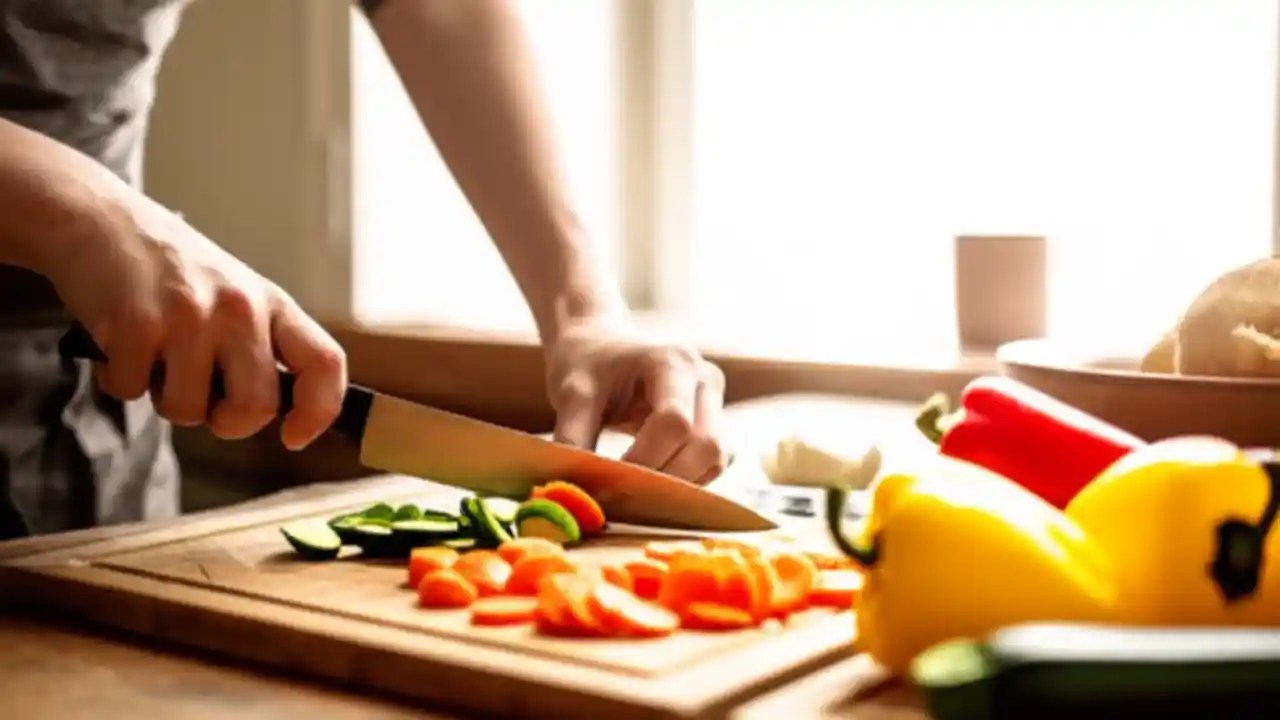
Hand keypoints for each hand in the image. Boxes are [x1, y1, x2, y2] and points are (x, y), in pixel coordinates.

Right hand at [41, 198, 345, 449]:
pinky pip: (132, 391)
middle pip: (257, 407)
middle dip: (228, 424)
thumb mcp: (236, 294)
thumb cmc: (172, 270)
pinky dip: (119, 381)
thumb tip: (274, 413)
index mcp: (272, 305)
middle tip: (205, 404)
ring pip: (188, 411)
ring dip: (165, 400)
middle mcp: (240, 308)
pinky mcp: (136, 324)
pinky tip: (118, 345)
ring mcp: (190, 316)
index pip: (325, 364)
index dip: (319, 412)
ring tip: (156, 357)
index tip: (293, 436)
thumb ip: (260, 345)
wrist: (100, 218)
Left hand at [545, 318, 727, 483]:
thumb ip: (573, 437)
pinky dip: (687, 481)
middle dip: (666, 476)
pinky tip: (653, 479)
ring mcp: (715, 401)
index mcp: (673, 361)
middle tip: (625, 489)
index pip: (674, 422)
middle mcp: (704, 378)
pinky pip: (714, 465)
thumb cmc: (586, 366)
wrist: (599, 347)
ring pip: (716, 458)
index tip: (612, 475)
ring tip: (637, 486)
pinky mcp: (716, 424)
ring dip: (680, 483)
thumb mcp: (571, 394)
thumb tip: (575, 490)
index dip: (645, 458)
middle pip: (705, 445)